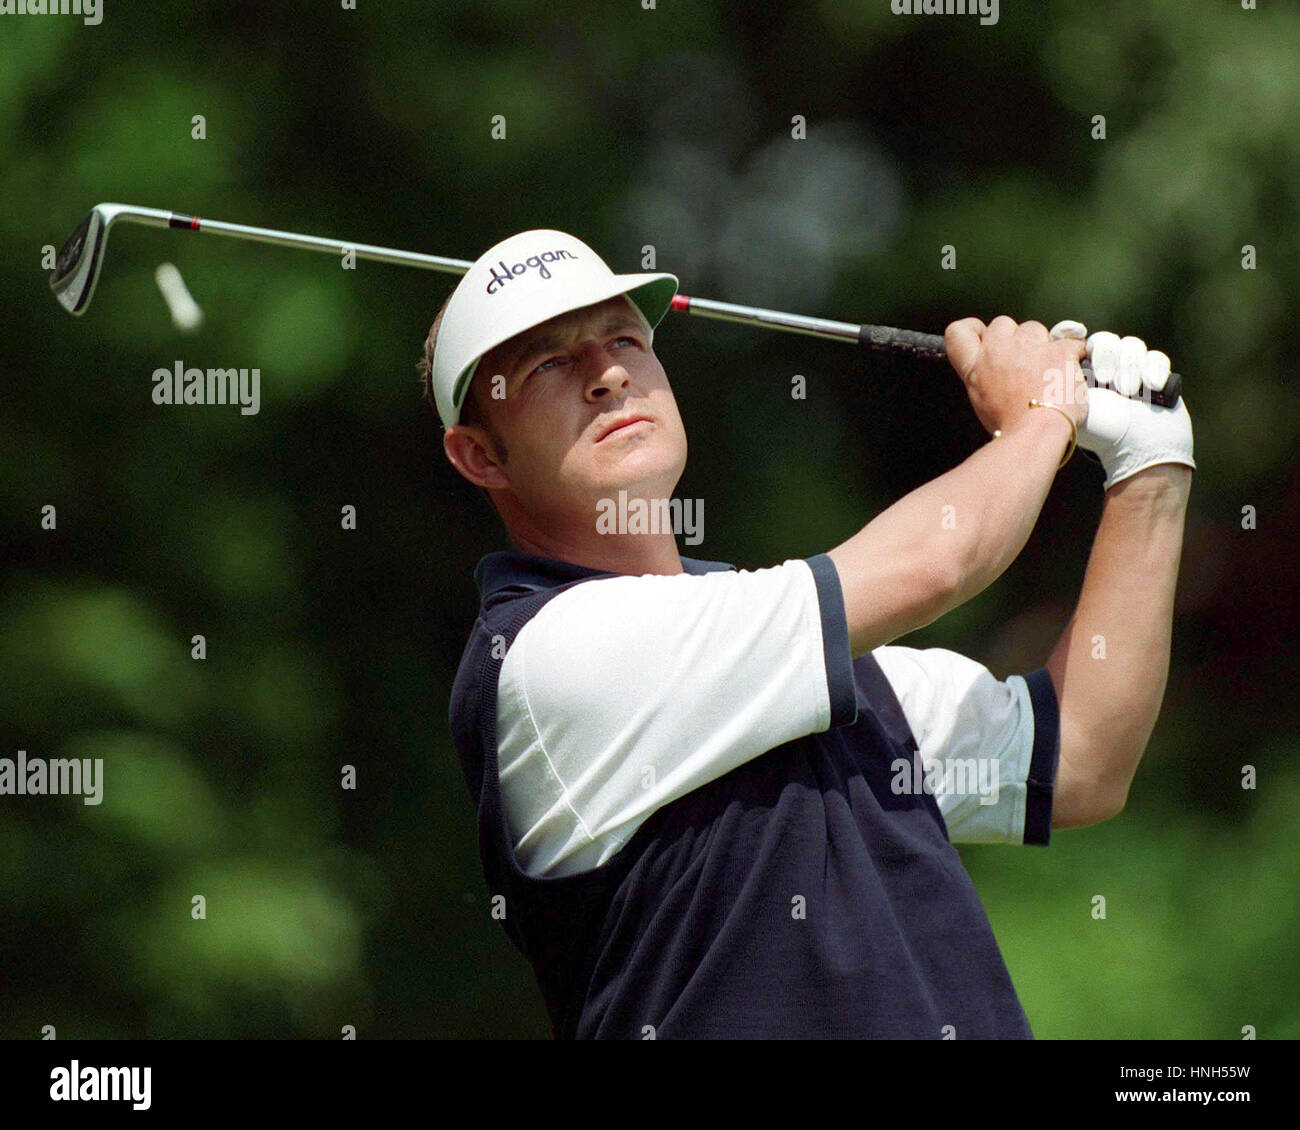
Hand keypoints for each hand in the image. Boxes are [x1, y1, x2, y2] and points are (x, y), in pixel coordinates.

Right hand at [946, 315, 1088, 434]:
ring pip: (1034, 328)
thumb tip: (998, 375)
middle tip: (1022, 362)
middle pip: (1001, 324)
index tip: (985, 337)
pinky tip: (1072, 370)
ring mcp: (1029, 346)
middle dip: (1013, 338)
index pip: (958, 332)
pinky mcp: (1059, 349)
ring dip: (1041, 344)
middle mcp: (998, 350)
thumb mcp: (982, 403)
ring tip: (1048, 372)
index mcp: (975, 367)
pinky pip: (1071, 341)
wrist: (1035, 433)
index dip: (973, 330)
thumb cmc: (1010, 426)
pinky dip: (1074, 354)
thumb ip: (986, 379)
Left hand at [1048, 321, 1195, 490]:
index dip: (1084, 348)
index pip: (1081, 344)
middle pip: (1107, 341)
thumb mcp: (1073, 403)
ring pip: (1132, 346)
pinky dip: (1153, 370)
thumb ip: (1062, 376)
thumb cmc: (1098, 430)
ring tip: (1126, 391)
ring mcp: (1134, 370)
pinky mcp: (1157, 376)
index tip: (1086, 361)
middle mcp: (1107, 368)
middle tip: (1103, 379)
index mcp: (1082, 372)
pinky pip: (1156, 359)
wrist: (1135, 451)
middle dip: (1106, 357)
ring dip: (1129, 366)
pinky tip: (1150, 387)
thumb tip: (1058, 345)